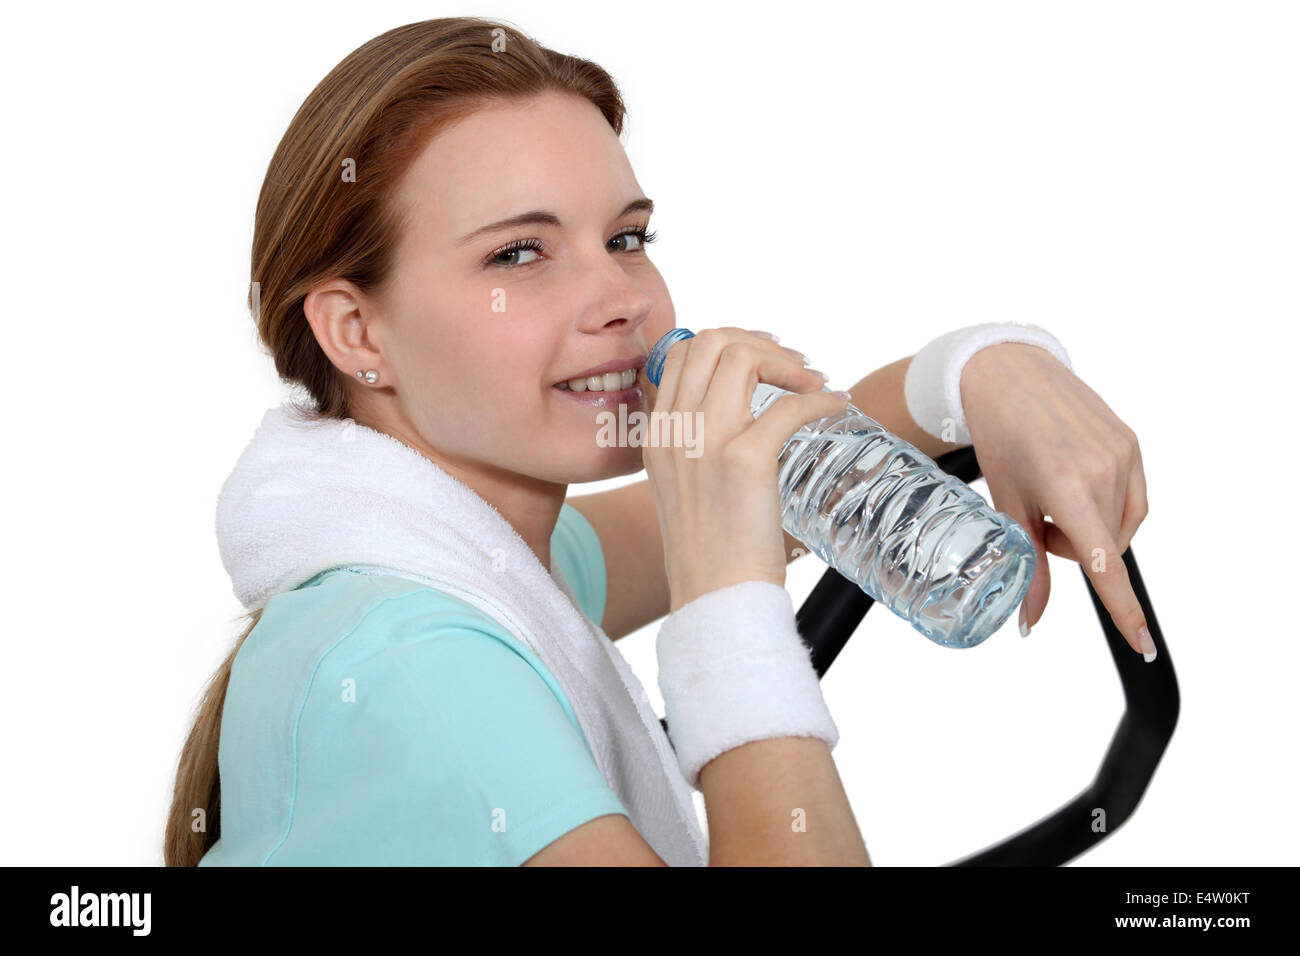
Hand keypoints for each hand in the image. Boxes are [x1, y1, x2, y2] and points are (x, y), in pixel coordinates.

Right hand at [641, 327, 848, 612]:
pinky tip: (834, 407)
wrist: (715, 599)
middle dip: (759, 342)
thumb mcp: (684, 489)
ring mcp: (707, 442)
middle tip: (792, 365)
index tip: (763, 359)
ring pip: (743, 357)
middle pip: (712, 342)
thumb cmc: (710, 553)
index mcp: (658, 435)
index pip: (683, 354)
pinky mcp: (745, 460)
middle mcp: (676, 431)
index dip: (728, 343)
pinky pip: (789, 405)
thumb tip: (747, 420)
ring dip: (787, 362)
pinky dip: (819, 399)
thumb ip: (698, 449)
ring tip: (812, 382)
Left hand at [959, 343, 1153, 658]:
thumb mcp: (1007, 505)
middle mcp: (1102, 469)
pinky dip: (1109, 508)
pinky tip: (1079, 488)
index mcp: (1066, 486)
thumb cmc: (999, 438)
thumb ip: (1026, 567)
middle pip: (1105, 547)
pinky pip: (1133, 501)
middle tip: (1040, 518)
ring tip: (1055, 494)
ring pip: (1120, 526)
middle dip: (1074, 548)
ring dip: (1092, 527)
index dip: (1122, 609)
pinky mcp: (1133, 443)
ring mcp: (1123, 454)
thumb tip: (1030, 625)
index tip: (1143, 645)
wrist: (1008, 375)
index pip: (1103, 562)